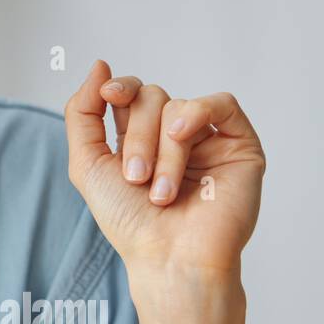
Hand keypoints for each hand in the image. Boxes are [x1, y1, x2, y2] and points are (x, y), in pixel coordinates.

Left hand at [64, 59, 265, 276]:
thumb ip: (83, 113)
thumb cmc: (129, 222)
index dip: (119, 87)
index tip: (108, 95)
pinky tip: (182, 136)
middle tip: (135, 178)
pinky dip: (197, 113)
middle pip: (151, 97)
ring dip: (162, 149)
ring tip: (161, 192)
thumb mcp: (87, 164)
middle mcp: (174, 136)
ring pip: (178, 107)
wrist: (169, 258)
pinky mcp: (240, 147)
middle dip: (137, 137)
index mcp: (140, 138)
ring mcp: (207, 140)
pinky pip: (222, 104)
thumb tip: (100, 66)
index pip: (131, 93)